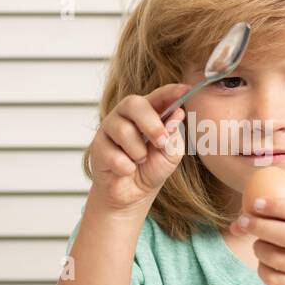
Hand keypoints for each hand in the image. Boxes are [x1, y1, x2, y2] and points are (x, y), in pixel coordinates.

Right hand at [88, 84, 189, 213]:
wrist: (133, 194)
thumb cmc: (152, 168)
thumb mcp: (170, 153)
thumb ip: (173, 135)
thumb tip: (177, 115)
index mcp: (147, 112)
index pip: (158, 96)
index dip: (171, 92)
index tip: (187, 90)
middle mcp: (125, 115)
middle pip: (133, 104)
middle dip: (151, 124)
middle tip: (161, 142)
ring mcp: (109, 129)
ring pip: (123, 130)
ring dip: (138, 152)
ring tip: (140, 160)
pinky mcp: (97, 147)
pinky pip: (114, 155)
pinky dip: (126, 168)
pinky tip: (126, 170)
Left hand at [230, 196, 284, 284]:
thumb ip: (269, 215)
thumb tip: (236, 225)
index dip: (277, 206)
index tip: (256, 203)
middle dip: (260, 227)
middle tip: (244, 221)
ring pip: (277, 259)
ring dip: (259, 249)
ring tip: (259, 245)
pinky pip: (274, 279)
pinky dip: (262, 269)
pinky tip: (264, 263)